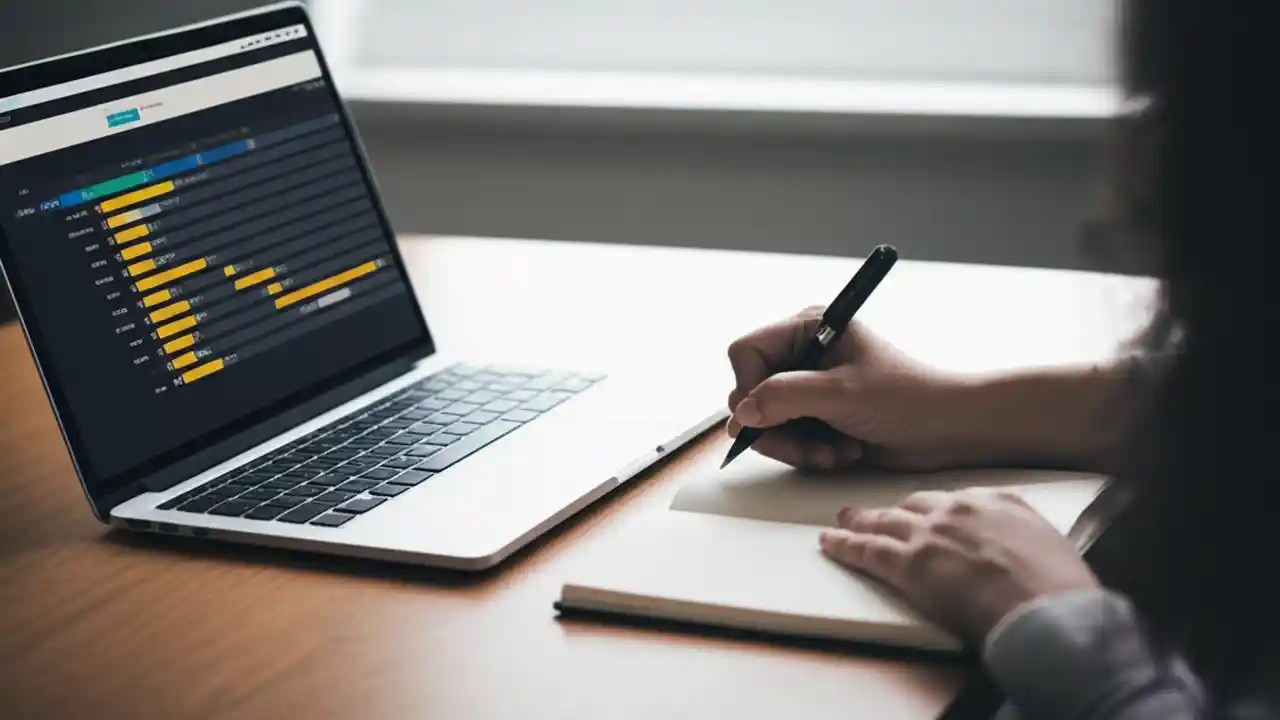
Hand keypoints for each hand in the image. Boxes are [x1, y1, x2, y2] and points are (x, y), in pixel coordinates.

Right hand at [726, 307, 973, 470]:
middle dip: (777, 427)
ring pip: (766, 422)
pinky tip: (842, 452)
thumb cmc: (908, 398)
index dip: (749, 388)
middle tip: (807, 446)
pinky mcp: (818, 415)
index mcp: (809, 328)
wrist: (949, 429)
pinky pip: (787, 439)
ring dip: (796, 446)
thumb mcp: (841, 394)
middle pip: (751, 392)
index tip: (766, 418)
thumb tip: (741, 413)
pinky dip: (808, 453)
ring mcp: (809, 387)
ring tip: (833, 452)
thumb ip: (785, 397)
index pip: (746, 352)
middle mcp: (804, 354)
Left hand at [819, 489, 1097, 642]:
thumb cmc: (1059, 591)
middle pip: (916, 505)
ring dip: (861, 521)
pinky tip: (830, 543)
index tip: (932, 515)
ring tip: (844, 521)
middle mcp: (959, 509)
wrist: (1047, 611)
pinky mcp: (910, 564)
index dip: (938, 511)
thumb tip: (1018, 552)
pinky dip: (845, 546)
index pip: (956, 500)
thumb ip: (1024, 539)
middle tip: (880, 513)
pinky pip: (868, 551)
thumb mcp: (1052, 546)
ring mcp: (931, 534)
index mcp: (997, 501)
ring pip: (885, 522)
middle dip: (896, 510)